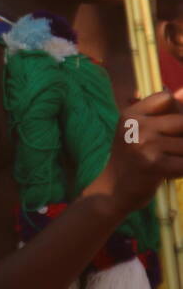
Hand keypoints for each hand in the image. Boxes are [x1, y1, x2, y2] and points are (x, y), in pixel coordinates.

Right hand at [86, 89, 182, 216]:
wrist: (113, 190)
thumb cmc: (133, 159)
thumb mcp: (140, 131)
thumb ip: (165, 112)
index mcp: (130, 114)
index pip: (167, 98)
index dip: (177, 112)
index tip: (171, 130)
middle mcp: (135, 126)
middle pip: (181, 121)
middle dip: (182, 139)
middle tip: (171, 149)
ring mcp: (143, 144)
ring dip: (182, 155)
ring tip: (169, 161)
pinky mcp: (153, 165)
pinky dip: (182, 169)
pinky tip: (171, 172)